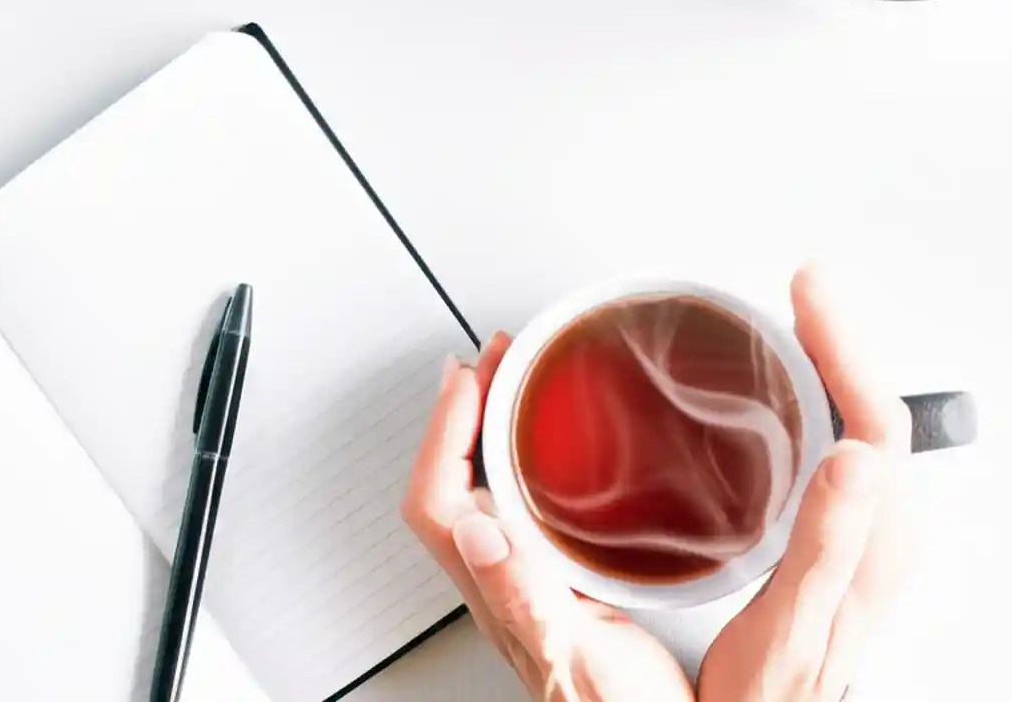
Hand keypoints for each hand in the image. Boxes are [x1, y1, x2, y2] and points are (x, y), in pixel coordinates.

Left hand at [401, 333, 693, 701]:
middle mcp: (499, 580)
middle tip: (492, 360)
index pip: (436, 497)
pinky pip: (518, 501)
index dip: (443, 430)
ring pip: (479, 488)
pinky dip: (524, 457)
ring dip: (487, 428)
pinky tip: (552, 448)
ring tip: (510, 383)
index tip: (470, 376)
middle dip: (462, 410)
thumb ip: (527, 596)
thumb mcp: (575, 650)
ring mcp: (524, 578)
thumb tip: (476, 528)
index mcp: (498, 590)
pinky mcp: (556, 578)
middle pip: (449, 481)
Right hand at [697, 265, 912, 701]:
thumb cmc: (768, 688)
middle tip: (807, 287)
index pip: (879, 421)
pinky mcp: (846, 540)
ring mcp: (867, 536)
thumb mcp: (791, 624)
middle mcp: (883, 535)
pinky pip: (851, 449)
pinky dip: (828, 403)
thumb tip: (853, 456)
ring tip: (803, 319)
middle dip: (844, 339)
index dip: (847, 348)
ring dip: (840, 366)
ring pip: (867, 426)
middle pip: (882, 411)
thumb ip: (824, 545)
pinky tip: (799, 393)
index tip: (810, 294)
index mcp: (875, 544)